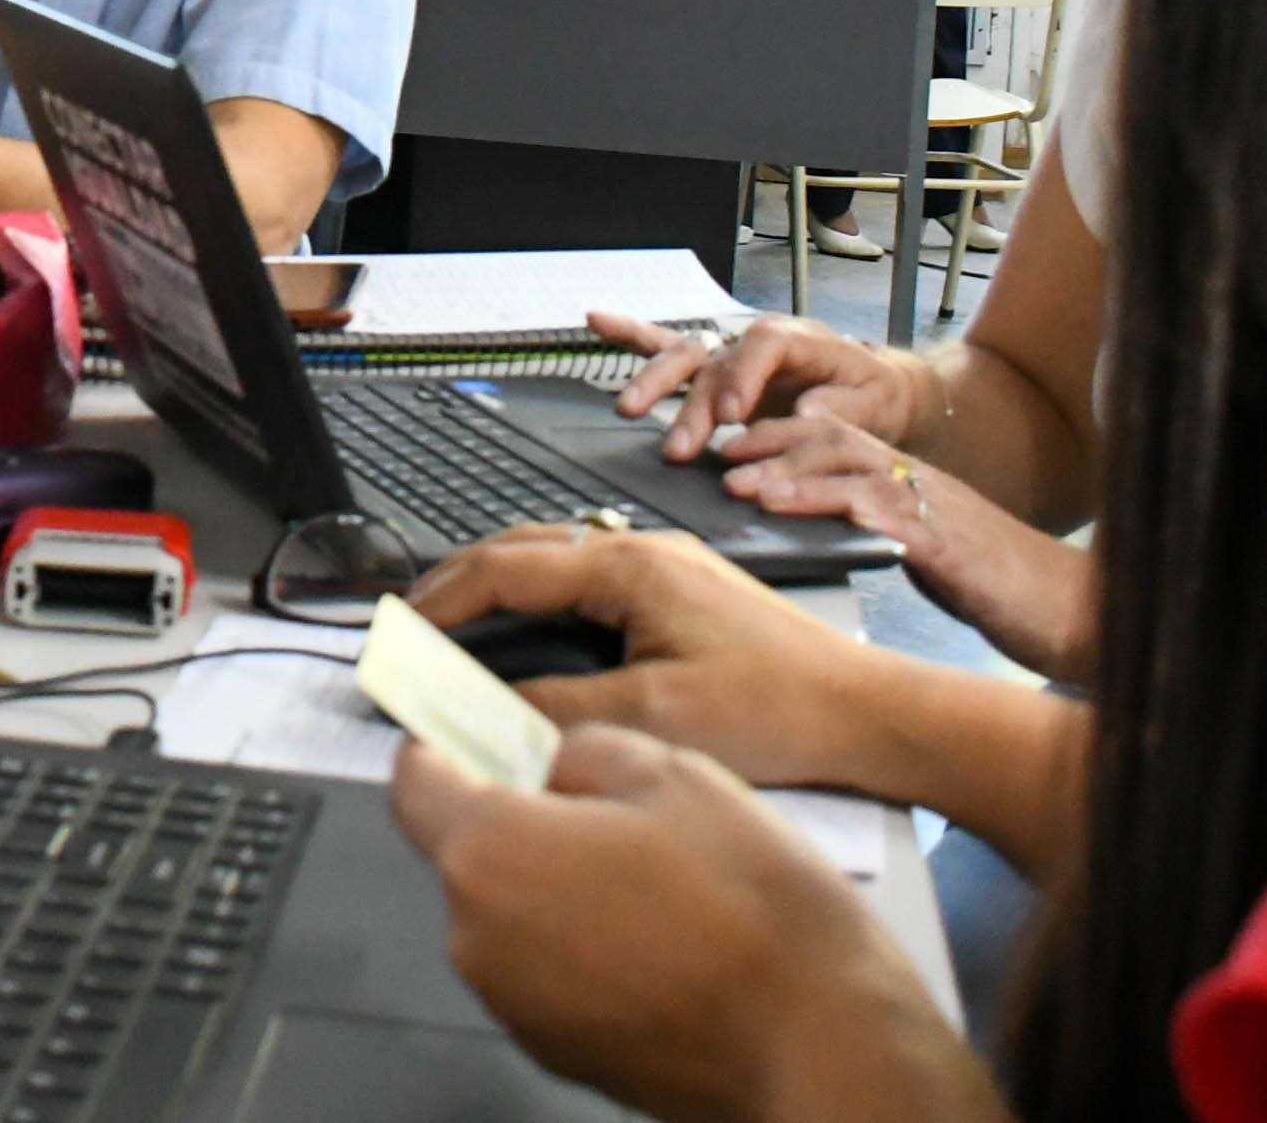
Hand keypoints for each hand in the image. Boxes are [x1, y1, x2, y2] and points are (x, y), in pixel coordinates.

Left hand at [386, 722, 984, 1122]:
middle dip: (526, 820)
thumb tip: (556, 760)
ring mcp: (514, 1002)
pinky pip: (546, 971)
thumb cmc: (755, 919)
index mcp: (490, 851)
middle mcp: (480, 935)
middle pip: (469, 850)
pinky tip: (662, 937)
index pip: (413, 779)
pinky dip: (585, 947)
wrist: (818, 1045)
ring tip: (659, 882)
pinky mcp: (554, 1048)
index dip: (444, 746)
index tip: (470, 734)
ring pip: (513, 912)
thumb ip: (583, 749)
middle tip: (612, 810)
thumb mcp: (673, 772)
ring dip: (561, 887)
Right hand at [409, 528, 879, 791]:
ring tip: (460, 629)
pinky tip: (536, 635)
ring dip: (501, 587)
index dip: (440, 600)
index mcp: (628, 567)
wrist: (867, 711)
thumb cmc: (780, 709)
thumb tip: (483, 713)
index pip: (503, 567)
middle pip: (521, 548)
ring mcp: (666, 565)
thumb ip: (557, 711)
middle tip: (414, 625)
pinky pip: (589, 577)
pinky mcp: (684, 590)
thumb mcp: (654, 718)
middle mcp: (643, 550)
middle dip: (458, 583)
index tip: (399, 630)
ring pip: (556, 558)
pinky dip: (542, 599)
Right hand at [601, 312, 925, 460]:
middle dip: (691, 401)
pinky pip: (667, 347)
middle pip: (714, 359)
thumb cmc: (872, 395)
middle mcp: (754, 342)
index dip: (742, 377)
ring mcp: (730, 355)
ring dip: (655, 384)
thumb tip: (808, 409)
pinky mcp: (714, 372)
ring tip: (628, 410)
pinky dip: (630, 334)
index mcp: (798, 339)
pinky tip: (595, 321)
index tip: (731, 417)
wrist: (873, 392)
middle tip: (681, 444)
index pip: (762, 347)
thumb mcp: (875, 402)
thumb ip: (843, 408)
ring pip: (685, 359)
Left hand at [721, 414, 1099, 682]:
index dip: (778, 438)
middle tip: (722, 459)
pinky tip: (821, 518)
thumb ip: (875, 530)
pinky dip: (853, 514)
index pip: (833, 440)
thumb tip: (813, 531)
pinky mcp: (953, 545)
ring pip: (857, 471)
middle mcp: (918, 482)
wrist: (1073, 607)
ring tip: (750, 489)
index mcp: (907, 480)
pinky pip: (898, 518)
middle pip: (835, 441)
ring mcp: (936, 509)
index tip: (729, 447)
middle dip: (773, 445)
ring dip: (798, 476)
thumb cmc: (998, 584)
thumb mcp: (922, 548)